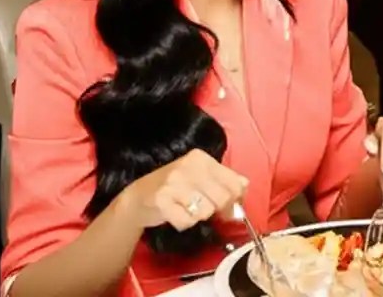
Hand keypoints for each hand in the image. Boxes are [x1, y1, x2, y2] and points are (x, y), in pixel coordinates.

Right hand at [120, 148, 248, 231]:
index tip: (229, 206)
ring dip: (198, 217)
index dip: (236, 199)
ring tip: (186, 209)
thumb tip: (244, 188)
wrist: (138, 197)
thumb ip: (224, 180)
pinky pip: (186, 221)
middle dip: (217, 210)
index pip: (235, 183)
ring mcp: (174, 182)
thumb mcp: (201, 178)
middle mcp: (188, 166)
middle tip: (205, 209)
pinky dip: (183, 223)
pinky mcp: (161, 200)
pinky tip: (175, 214)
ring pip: (205, 211)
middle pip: (222, 198)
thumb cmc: (175, 188)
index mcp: (201, 158)